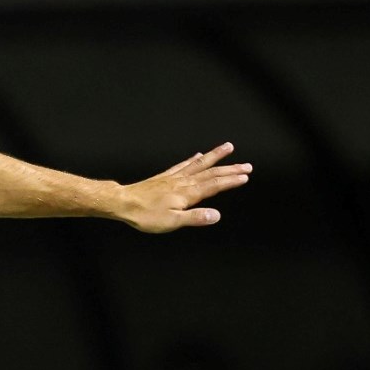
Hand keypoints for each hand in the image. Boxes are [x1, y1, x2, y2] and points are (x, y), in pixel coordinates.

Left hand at [115, 142, 250, 232]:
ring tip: (228, 147)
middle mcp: (183, 182)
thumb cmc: (145, 215)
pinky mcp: (164, 177)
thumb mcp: (172, 222)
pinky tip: (197, 155)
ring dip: (215, 156)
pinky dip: (193, 159)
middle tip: (247, 165)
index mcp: (188, 193)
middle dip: (230, 169)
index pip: (214, 185)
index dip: (231, 180)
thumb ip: (195, 217)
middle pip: (211, 173)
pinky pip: (183, 165)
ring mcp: (174, 178)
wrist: (122, 203)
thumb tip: (216, 215)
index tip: (245, 176)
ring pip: (199, 164)